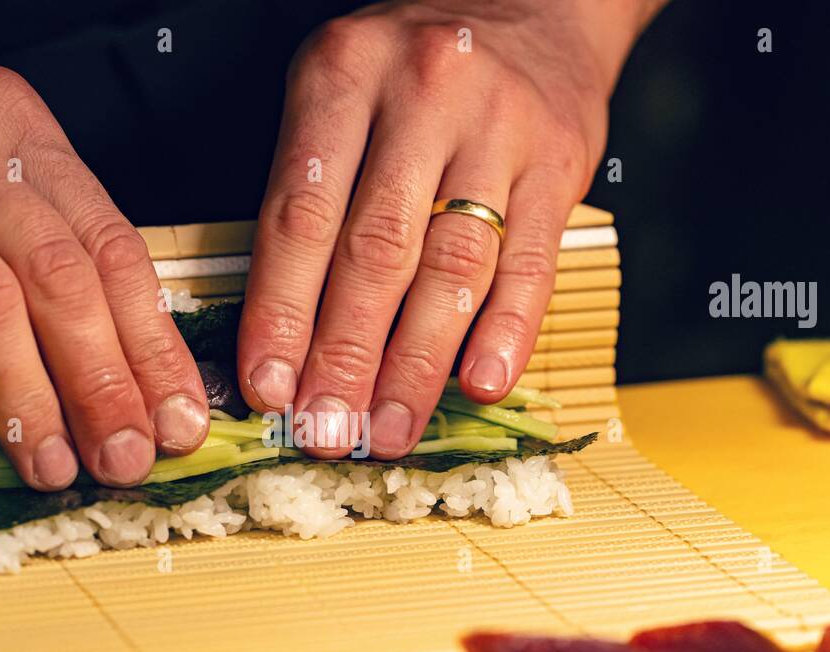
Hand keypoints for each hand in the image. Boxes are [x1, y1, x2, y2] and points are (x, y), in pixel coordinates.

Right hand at [0, 4, 208, 488]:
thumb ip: (38, 229)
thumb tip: (113, 351)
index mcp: (18, 126)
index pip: (111, 246)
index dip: (152, 343)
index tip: (179, 417)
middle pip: (58, 277)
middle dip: (104, 382)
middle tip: (127, 459)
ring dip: (27, 395)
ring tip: (52, 464)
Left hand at [238, 0, 656, 457]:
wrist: (538, 6)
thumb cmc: (414, 73)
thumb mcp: (341, 93)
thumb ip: (311, 191)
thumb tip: (284, 334)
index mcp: (344, 75)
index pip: (301, 214)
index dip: (280, 313)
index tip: (267, 389)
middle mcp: (423, 93)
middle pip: (376, 250)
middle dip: (345, 356)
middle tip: (325, 432)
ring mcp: (500, 126)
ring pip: (453, 265)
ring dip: (417, 364)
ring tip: (389, 429)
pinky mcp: (562, 161)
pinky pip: (531, 261)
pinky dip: (507, 331)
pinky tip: (482, 384)